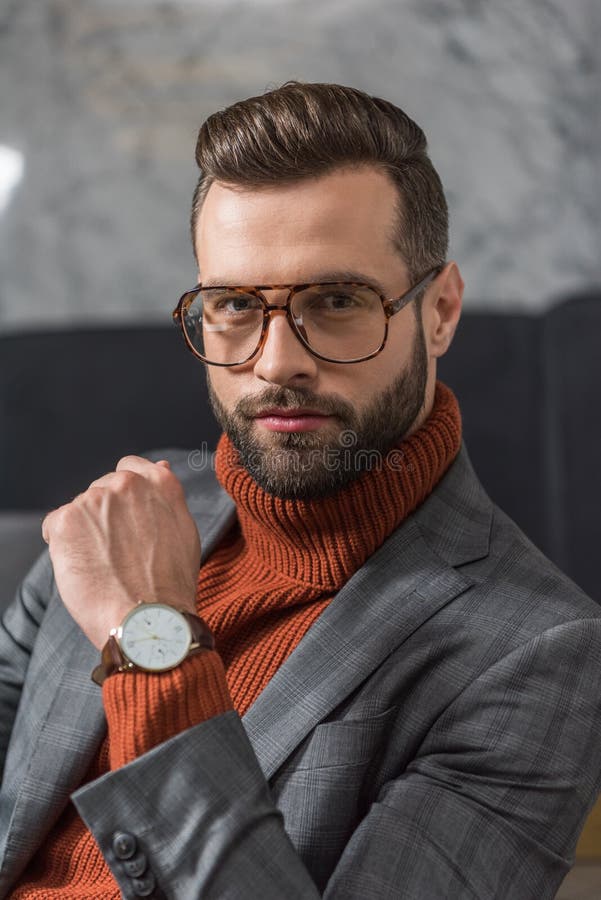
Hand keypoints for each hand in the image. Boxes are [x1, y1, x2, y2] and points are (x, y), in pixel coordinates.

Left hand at [42, 457, 200, 649]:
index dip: (123, 496)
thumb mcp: (183, 531)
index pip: (130, 469)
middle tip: (117, 553)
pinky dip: (62, 546)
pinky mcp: (67, 520)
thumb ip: (166, 496)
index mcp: (160, 483)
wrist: (149, 618)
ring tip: (104, 566)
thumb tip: (161, 466)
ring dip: (85, 532)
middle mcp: (128, 484)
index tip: (124, 518)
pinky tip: (84, 568)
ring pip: (79, 510)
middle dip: (103, 516)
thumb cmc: (170, 585)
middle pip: (101, 490)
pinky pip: (54, 526)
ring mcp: (95, 500)